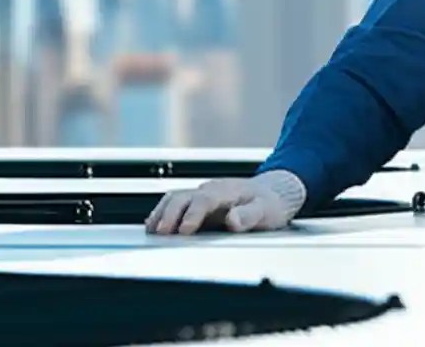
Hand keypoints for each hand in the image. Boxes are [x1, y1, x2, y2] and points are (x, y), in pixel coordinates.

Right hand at [144, 170, 306, 234]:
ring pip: (175, 199)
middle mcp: (210, 190)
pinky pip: (175, 204)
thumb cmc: (270, 203)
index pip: (204, 200)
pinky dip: (162, 214)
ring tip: (152, 231)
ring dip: (162, 213)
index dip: (192, 214)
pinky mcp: (198, 204)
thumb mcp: (266, 211)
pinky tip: (154, 226)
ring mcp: (202, 196)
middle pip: (183, 197)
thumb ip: (249, 215)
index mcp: (226, 192)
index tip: (183, 230)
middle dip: (169, 214)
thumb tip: (232, 221)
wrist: (273, 193)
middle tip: (160, 233)